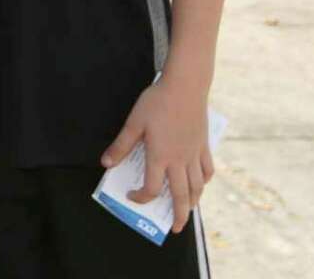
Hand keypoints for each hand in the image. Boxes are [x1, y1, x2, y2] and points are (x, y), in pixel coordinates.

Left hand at [100, 76, 212, 234]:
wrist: (185, 86)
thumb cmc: (157, 102)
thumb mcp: (134, 122)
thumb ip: (121, 145)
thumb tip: (106, 163)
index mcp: (160, 157)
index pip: (151, 188)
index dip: (141, 197)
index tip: (132, 196)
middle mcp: (179, 160)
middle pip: (180, 196)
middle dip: (178, 215)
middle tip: (175, 228)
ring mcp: (194, 154)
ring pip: (197, 186)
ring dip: (192, 201)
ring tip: (188, 210)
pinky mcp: (203, 145)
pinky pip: (207, 169)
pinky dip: (204, 180)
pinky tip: (201, 183)